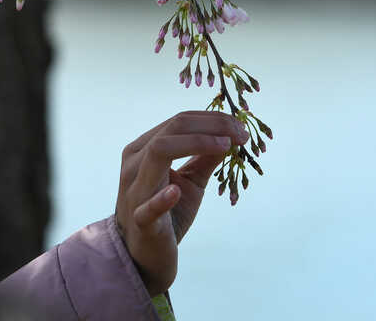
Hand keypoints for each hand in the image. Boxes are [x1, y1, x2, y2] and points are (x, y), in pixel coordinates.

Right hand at [114, 110, 248, 296]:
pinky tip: (176, 191)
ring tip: (225, 146)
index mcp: (144, 149)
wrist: (146, 255)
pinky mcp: (140, 221)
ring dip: (196, 143)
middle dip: (211, 126)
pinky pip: (148, 207)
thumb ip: (206, 158)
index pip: (179, 121)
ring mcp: (134, 190)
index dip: (213, 119)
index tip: (241, 127)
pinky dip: (162, 198)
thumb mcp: (192, 181)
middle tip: (241, 134)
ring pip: (159, 152)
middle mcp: (134, 163)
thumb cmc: (169, 213)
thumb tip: (231, 134)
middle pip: (172, 129)